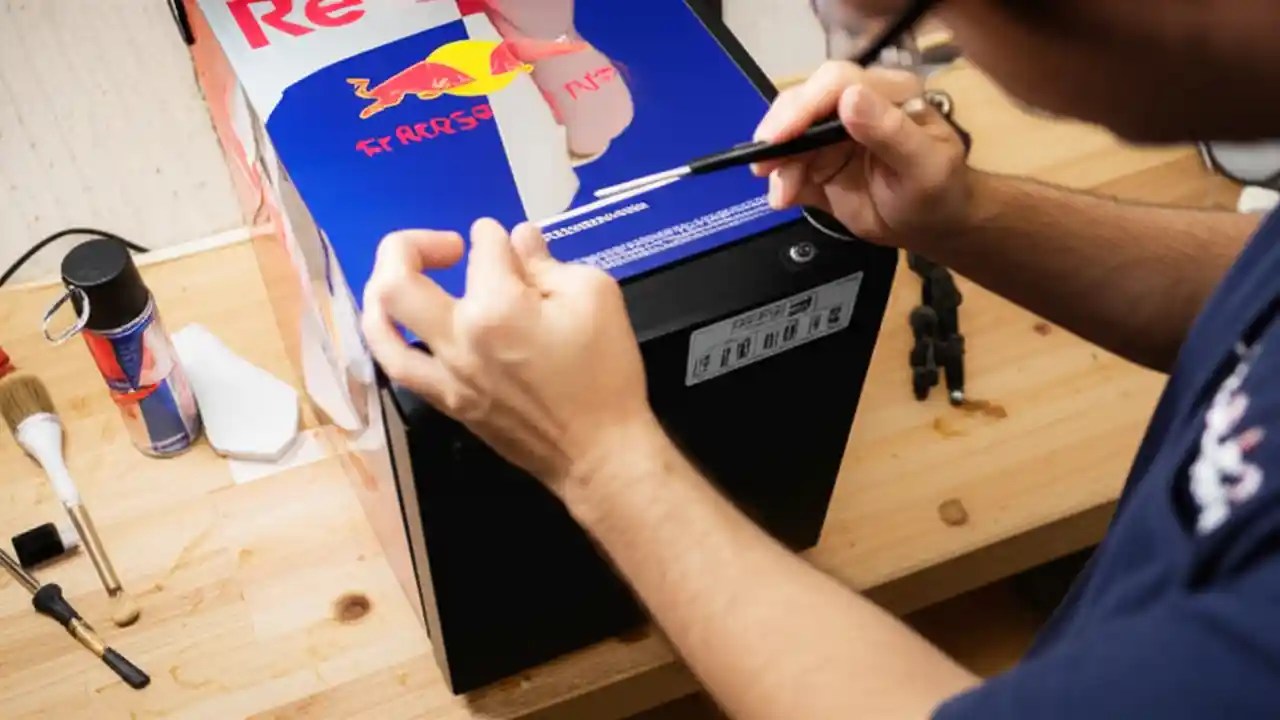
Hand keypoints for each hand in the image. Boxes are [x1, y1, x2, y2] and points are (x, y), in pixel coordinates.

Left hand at [361, 220, 653, 497]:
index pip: (482, 247)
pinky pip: (399, 366)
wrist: (599, 453)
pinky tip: (410, 325)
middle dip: (411, 246)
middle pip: (397, 282)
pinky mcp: (447, 402)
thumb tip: (517, 240)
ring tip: (403, 278)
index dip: (497, 236)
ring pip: (379, 330)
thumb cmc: (605, 373)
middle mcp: (458, 341)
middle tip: (448, 248)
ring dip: (382, 291)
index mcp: (497, 309)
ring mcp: (446, 377)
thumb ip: (547, 263)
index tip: (512, 243)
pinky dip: (394, 336)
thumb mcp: (595, 297)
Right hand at [753, 62, 972, 249]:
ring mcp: (831, 136)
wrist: (934, 226)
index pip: (835, 83)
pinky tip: (783, 199)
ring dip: (777, 164)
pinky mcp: (818, 165)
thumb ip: (890, 131)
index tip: (780, 135)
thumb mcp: (924, 164)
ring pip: (789, 137)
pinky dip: (780, 183)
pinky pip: (789, 168)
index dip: (804, 105)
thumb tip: (850, 97)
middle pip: (803, 103)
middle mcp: (854, 107)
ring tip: (782, 195)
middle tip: (763, 163)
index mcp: (885, 93)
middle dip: (780, 132)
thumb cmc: (940, 191)